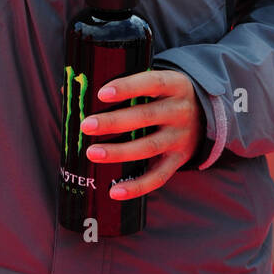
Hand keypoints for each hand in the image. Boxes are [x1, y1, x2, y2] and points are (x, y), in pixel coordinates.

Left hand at [79, 68, 204, 199]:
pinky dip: (136, 186)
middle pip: (147, 116)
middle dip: (114, 122)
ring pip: (149, 147)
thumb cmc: (163, 95)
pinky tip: (114, 190)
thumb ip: (120, 84)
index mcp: (174, 84)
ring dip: (119, 152)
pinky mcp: (178, 160)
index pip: (152, 82)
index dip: (127, 87)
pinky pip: (158, 176)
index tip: (102, 93)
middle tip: (86, 125)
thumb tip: (70, 89)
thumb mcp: (154, 82)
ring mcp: (180, 137)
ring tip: (92, 154)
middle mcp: (180, 111)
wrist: (203, 115)